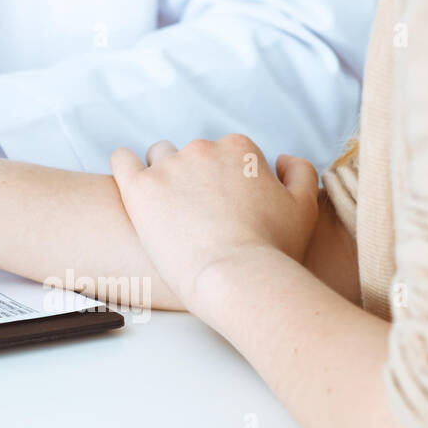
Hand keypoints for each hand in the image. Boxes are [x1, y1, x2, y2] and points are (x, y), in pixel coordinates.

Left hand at [109, 134, 318, 312]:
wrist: (236, 278)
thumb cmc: (273, 249)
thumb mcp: (305, 206)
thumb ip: (299, 172)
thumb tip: (280, 158)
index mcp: (239, 148)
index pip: (226, 152)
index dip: (226, 179)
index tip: (226, 206)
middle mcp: (202, 149)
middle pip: (192, 154)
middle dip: (195, 178)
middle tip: (199, 214)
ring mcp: (167, 166)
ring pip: (158, 156)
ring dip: (163, 174)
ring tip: (169, 209)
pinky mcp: (139, 187)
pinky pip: (122, 159)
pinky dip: (126, 166)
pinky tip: (134, 186)